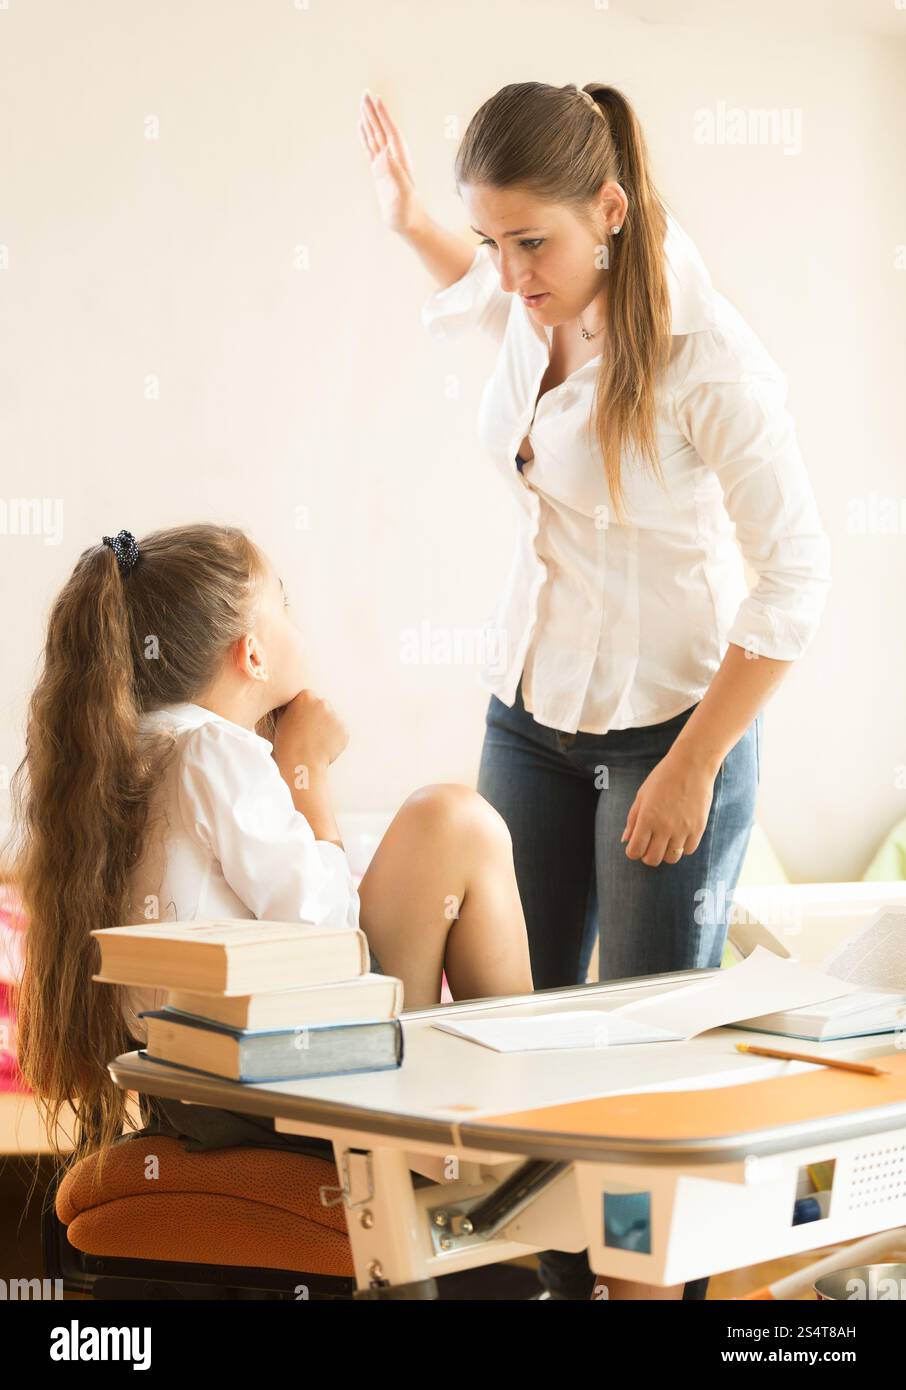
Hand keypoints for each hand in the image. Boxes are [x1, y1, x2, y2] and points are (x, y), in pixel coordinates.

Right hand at [272, 689, 348, 770]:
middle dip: (317, 716)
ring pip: (331, 719)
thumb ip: (291, 705)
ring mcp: (336, 716)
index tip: (299, 721)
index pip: (308, 698)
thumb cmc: (286, 742)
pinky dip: (334, 738)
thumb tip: (293, 700)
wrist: (300, 763)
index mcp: (306, 696)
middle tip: (307, 733)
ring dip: (326, 727)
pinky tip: (323, 746)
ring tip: (314, 741)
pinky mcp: (344, 729)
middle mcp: (323, 702)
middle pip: (321, 706)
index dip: (303, 710)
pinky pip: (339, 731)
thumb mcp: (282, 718)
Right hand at [357, 89, 420, 233]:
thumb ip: (395, 174)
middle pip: (381, 130)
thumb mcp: (402, 194)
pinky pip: (369, 149)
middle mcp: (392, 158)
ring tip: (362, 104)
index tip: (376, 100)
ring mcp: (384, 164)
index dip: (383, 117)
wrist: (408, 223)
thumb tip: (385, 154)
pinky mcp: (378, 171)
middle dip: (373, 112)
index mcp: (399, 160)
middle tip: (364, 93)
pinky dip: (364, 136)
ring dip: (369, 120)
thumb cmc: (407, 211)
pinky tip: (361, 126)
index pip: (390, 132)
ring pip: (375, 136)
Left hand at [621, 748, 716, 866]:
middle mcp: (664, 827)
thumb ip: (633, 820)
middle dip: (647, 855)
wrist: (692, 764)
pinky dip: (682, 847)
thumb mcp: (642, 795)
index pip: (635, 851)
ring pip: (671, 858)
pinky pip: (688, 850)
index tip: (637, 844)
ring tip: (665, 839)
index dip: (633, 851)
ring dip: (665, 852)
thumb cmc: (663, 778)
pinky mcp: (698, 828)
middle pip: (652, 859)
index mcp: (647, 818)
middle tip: (650, 844)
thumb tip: (626, 841)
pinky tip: (679, 835)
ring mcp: (683, 829)